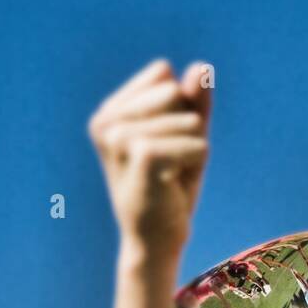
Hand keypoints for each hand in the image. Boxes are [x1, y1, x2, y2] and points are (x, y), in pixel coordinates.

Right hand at [88, 59, 211, 256]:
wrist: (156, 241)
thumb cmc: (169, 189)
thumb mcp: (185, 136)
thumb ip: (194, 101)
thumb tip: (201, 67)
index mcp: (108, 111)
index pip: (163, 76)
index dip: (177, 111)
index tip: (163, 147)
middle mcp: (106, 120)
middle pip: (176, 94)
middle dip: (187, 130)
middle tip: (169, 165)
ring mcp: (119, 137)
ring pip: (189, 120)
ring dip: (192, 150)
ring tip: (171, 177)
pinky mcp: (142, 155)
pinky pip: (195, 140)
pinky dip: (198, 160)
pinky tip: (176, 183)